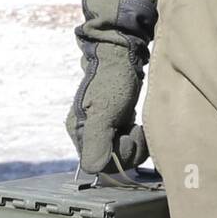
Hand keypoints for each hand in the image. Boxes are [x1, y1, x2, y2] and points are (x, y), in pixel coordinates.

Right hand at [66, 0, 156, 174]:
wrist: (120, 50)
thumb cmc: (114, 78)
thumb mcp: (106, 110)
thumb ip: (98, 141)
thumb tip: (95, 168)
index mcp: (79, 131)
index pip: (102, 164)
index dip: (122, 153)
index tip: (132, 132)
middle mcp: (85, 131)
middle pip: (112, 160)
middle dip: (130, 146)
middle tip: (137, 127)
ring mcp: (98, 125)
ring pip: (120, 152)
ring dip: (133, 140)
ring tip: (137, 123)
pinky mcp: (110, 120)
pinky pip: (123, 141)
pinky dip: (133, 134)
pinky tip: (135, 122)